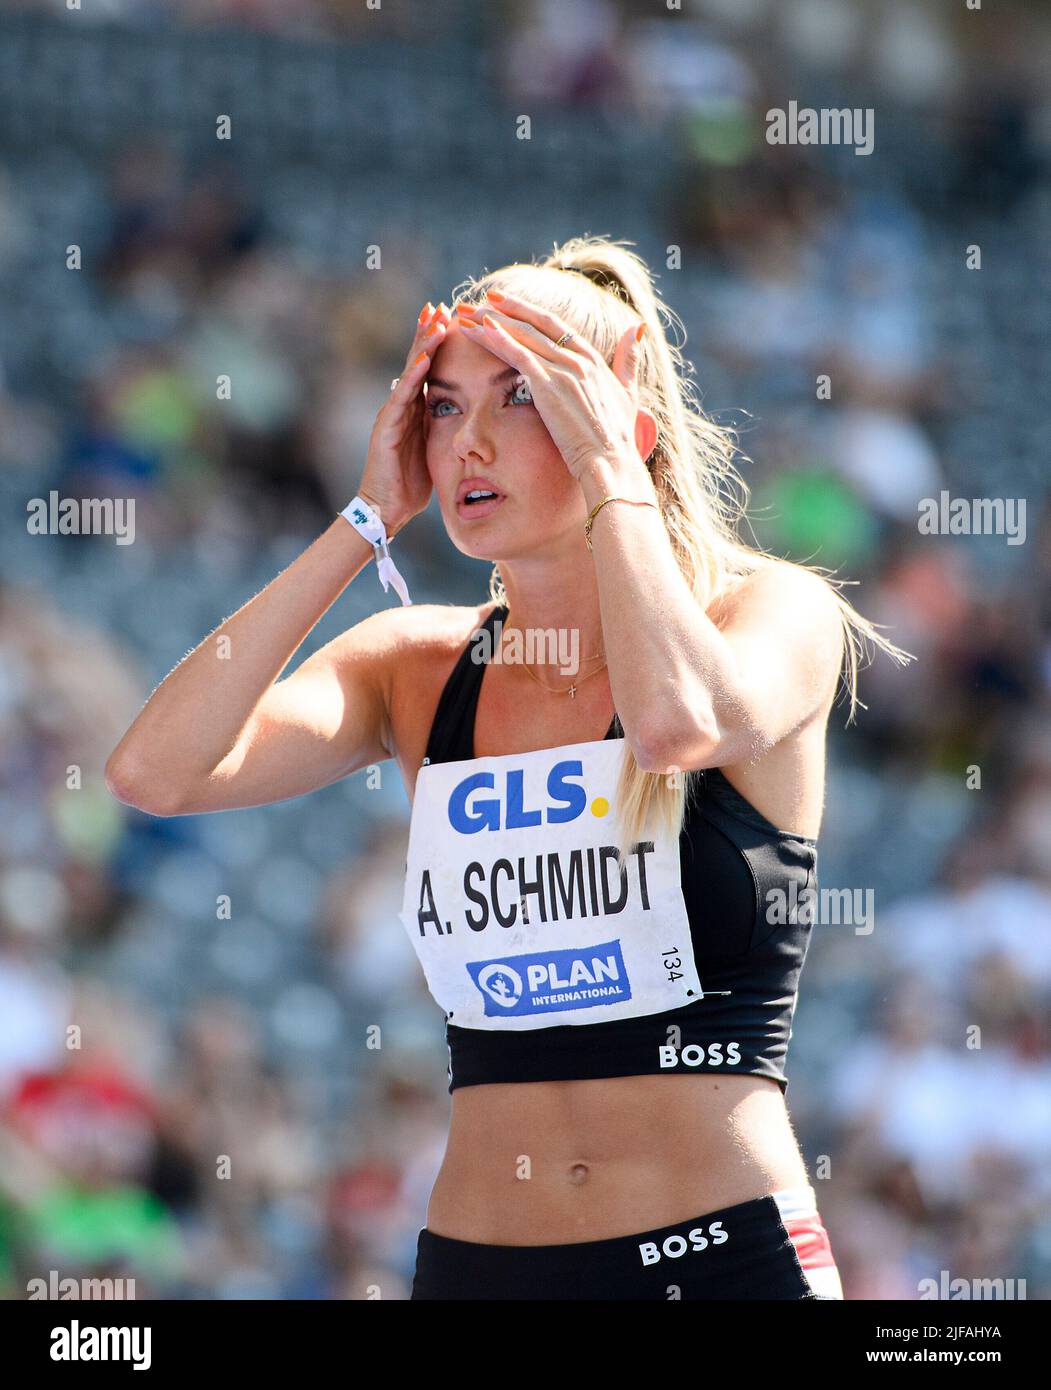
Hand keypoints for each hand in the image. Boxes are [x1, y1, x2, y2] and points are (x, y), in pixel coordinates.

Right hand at [358, 302, 451, 533]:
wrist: (387, 509)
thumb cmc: (410, 483)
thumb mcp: (433, 448)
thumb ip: (441, 427)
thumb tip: (461, 413)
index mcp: (414, 409)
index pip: (427, 369)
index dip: (437, 344)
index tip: (452, 318)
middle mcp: (401, 406)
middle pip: (416, 361)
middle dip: (427, 333)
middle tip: (440, 305)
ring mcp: (392, 414)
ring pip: (409, 373)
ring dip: (422, 345)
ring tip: (433, 320)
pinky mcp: (388, 428)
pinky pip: (402, 398)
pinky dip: (412, 377)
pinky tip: (422, 359)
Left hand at [458, 290, 653, 482]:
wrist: (611, 463)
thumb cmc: (617, 440)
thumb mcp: (628, 393)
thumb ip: (628, 360)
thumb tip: (636, 328)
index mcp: (593, 360)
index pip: (555, 326)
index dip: (528, 312)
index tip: (504, 302)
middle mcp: (578, 359)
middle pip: (535, 324)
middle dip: (505, 309)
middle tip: (478, 300)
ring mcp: (563, 370)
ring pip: (522, 336)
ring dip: (491, 322)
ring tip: (465, 314)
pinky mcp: (549, 386)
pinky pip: (518, 356)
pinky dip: (498, 340)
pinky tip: (479, 330)